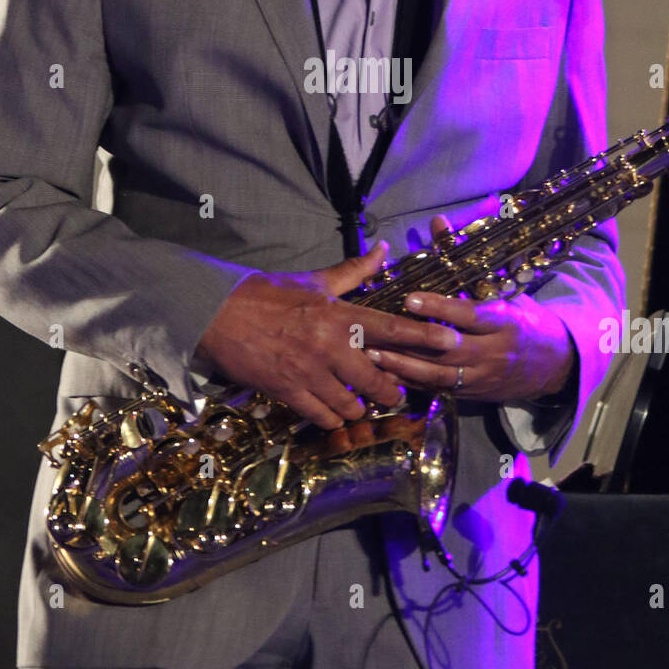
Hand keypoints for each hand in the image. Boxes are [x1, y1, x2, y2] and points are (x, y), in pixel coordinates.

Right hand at [193, 241, 461, 430]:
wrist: (217, 315)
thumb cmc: (267, 294)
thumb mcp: (314, 280)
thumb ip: (354, 271)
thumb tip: (383, 250)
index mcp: (338, 315)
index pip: (392, 328)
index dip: (425, 337)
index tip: (451, 342)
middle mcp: (328, 346)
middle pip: (378, 381)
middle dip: (390, 392)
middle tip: (393, 391)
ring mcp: (308, 373)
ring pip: (351, 406)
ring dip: (359, 408)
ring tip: (359, 402)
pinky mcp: (288, 393)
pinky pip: (322, 418)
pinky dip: (332, 418)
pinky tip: (332, 410)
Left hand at [365, 216, 575, 403]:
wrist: (552, 364)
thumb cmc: (522, 318)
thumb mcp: (503, 287)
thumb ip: (465, 258)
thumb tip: (438, 223)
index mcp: (504, 321)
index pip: (469, 315)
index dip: (439, 308)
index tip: (409, 299)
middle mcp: (494, 352)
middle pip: (449, 350)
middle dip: (411, 343)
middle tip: (377, 333)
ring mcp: (483, 377)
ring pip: (440, 375)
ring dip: (404, 367)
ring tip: (372, 355)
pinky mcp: (474, 395)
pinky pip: (440, 391)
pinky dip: (412, 384)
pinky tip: (386, 376)